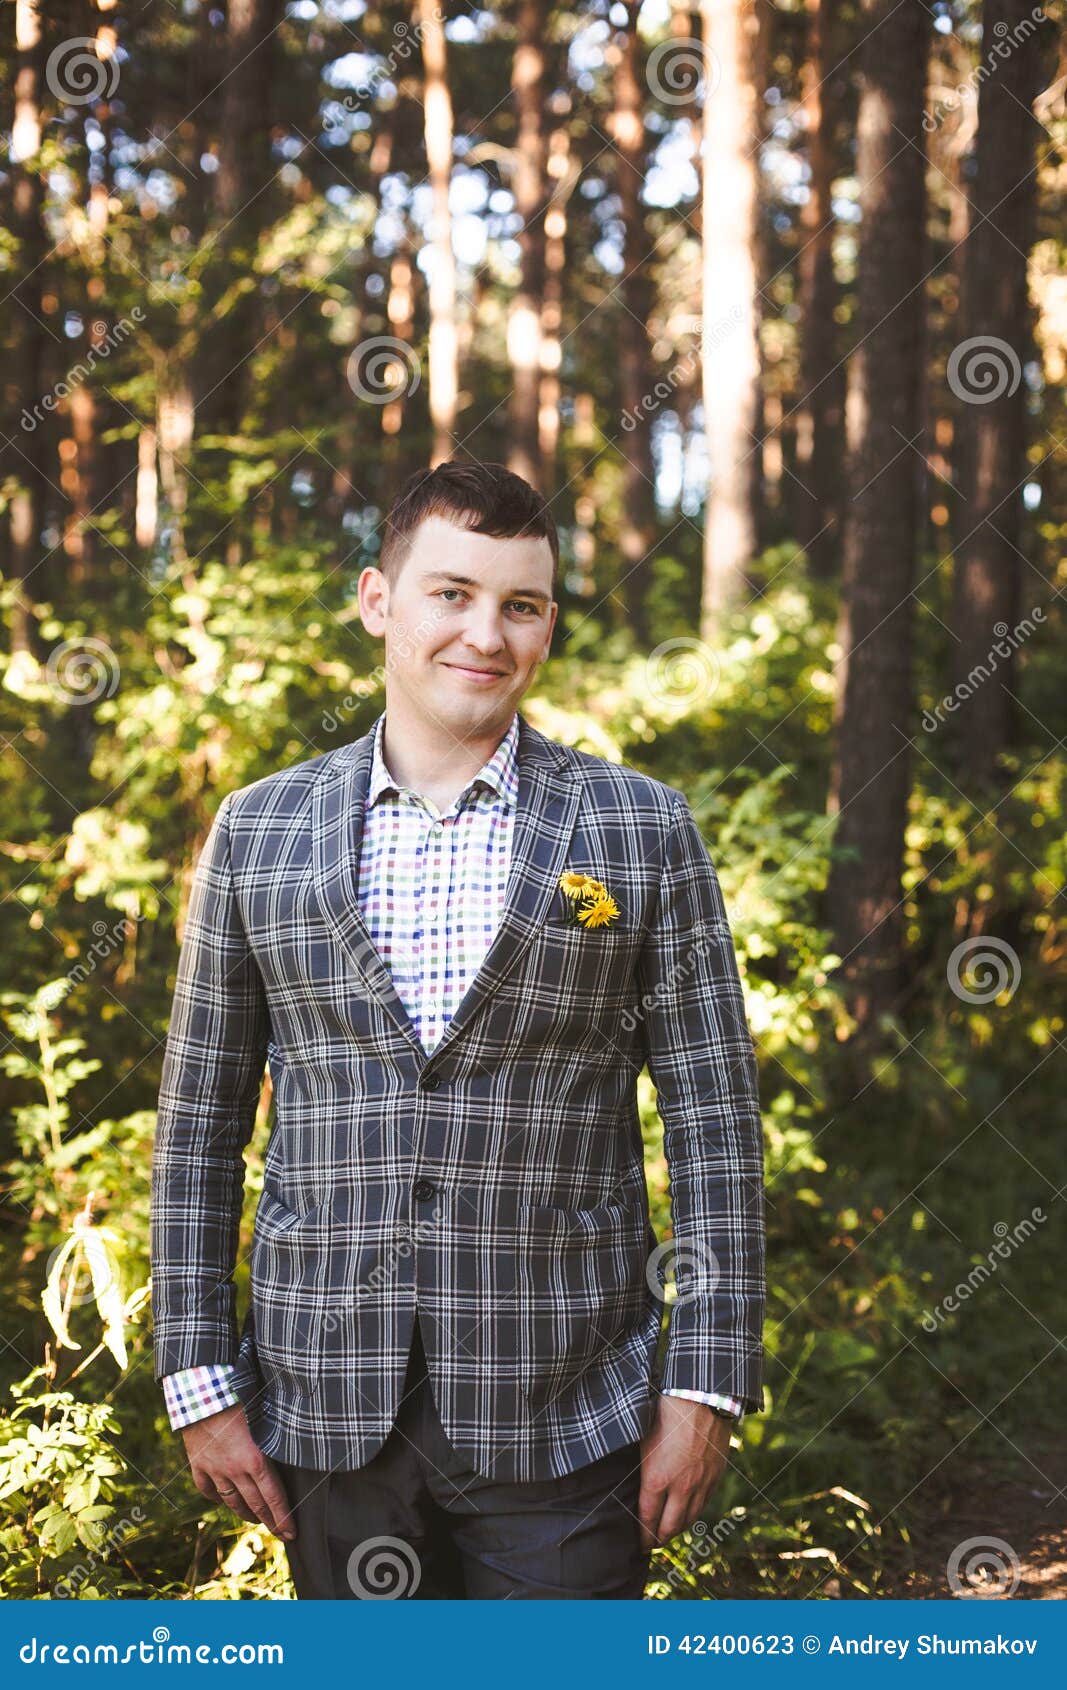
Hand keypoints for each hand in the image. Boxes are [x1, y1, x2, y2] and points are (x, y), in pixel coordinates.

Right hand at [182, 1403, 296, 1540]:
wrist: (200, 1390)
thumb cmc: (239, 1395)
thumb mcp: (266, 1414)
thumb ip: (279, 1433)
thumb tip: (301, 1439)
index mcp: (255, 1459)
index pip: (274, 1497)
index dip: (284, 1517)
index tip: (292, 1533)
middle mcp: (234, 1470)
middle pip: (255, 1504)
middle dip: (271, 1522)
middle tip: (282, 1534)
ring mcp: (214, 1469)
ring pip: (232, 1501)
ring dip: (245, 1513)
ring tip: (255, 1519)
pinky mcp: (197, 1463)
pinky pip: (207, 1489)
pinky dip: (216, 1498)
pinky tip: (224, 1501)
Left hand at [637, 1395, 733, 1550]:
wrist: (701, 1399)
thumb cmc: (665, 1415)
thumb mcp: (644, 1442)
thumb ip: (643, 1469)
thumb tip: (638, 1486)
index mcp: (656, 1480)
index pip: (647, 1520)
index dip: (642, 1536)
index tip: (639, 1543)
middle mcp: (680, 1489)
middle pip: (669, 1528)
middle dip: (658, 1539)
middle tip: (652, 1543)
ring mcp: (700, 1484)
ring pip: (689, 1520)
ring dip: (677, 1529)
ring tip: (669, 1532)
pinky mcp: (715, 1476)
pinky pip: (704, 1504)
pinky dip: (694, 1513)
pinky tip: (688, 1513)